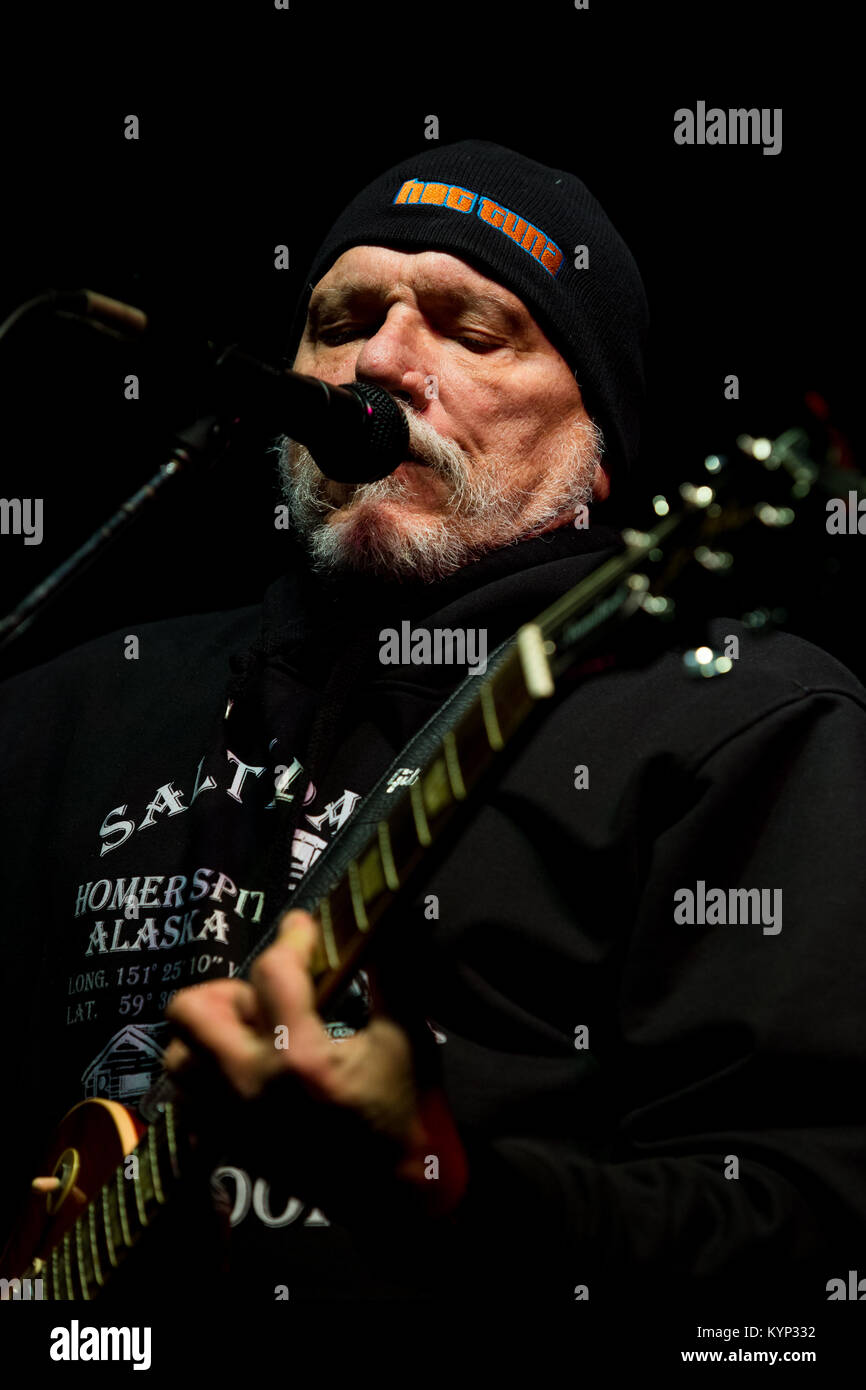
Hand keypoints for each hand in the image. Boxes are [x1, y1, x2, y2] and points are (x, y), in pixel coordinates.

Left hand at [162, 910, 467, 1224]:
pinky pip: (188, 1093)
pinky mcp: (227, 1139)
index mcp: (302, 1057)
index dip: (291, 938)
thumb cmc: (401, 1111)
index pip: (272, 972)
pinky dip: (207, 1070)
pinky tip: (246, 1066)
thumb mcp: (405, 1037)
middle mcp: (253, 1085)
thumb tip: (379, 924)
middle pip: (192, 1010)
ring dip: (209, 1031)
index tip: (303, 927)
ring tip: (251, 1031)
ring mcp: (232, 1117)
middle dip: (228, 987)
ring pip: (179, 1053)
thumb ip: (388, 975)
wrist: (391, 1193)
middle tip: (266, 994)